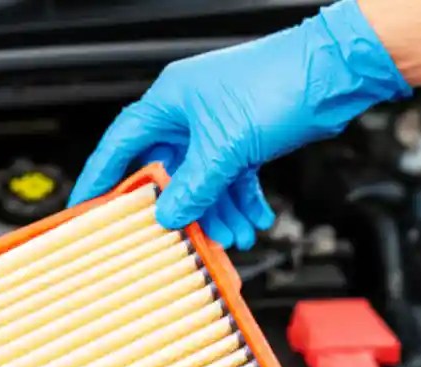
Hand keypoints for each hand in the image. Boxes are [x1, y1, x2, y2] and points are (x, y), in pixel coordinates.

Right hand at [69, 0, 410, 244]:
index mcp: (170, 102)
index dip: (102, 177)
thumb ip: (194, 186)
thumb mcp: (226, 147)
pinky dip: (241, 202)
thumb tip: (168, 214)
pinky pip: (233, 179)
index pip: (122, 144)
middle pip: (168, 171)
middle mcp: (189, 113)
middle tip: (183, 238)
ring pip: (204, 181)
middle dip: (181, 209)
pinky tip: (253, 220)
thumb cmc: (278, 84)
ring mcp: (218, 126)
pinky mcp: (245, 138)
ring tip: (234, 237)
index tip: (87, 207)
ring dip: (218, 212)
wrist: (333, 74)